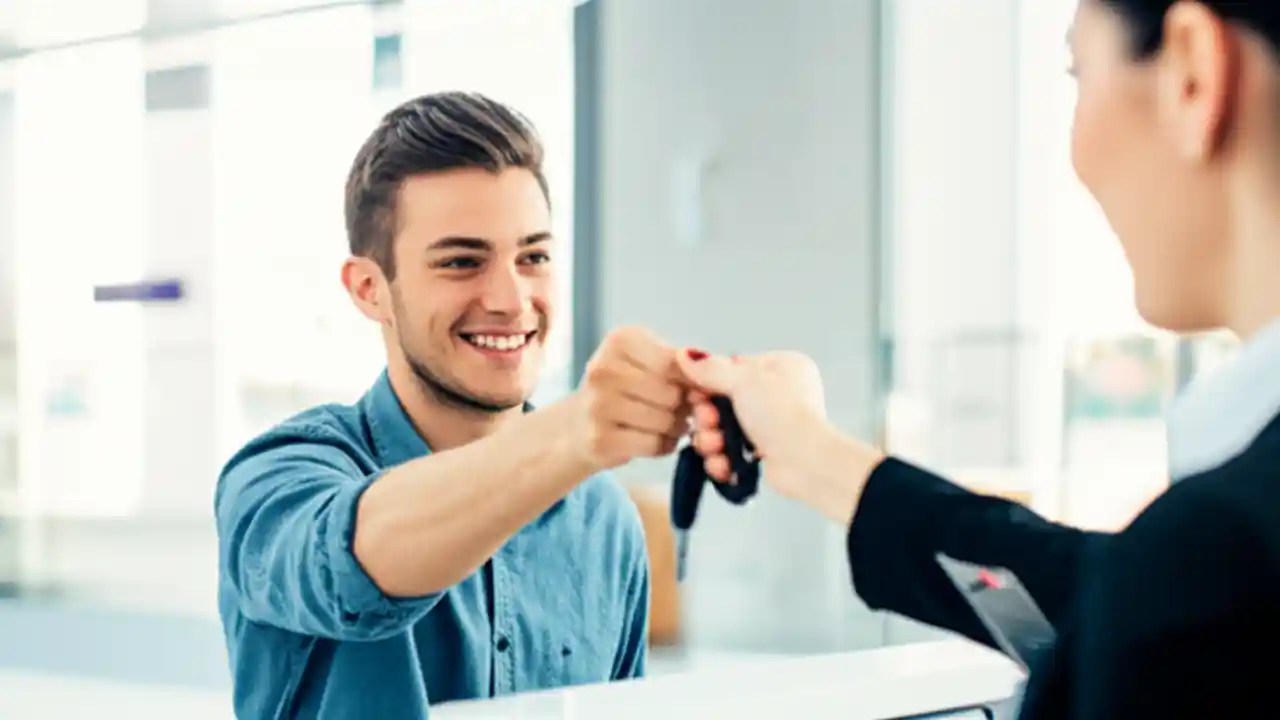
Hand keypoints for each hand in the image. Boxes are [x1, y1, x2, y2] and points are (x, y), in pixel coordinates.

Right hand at [566, 325, 688, 471]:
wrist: (580, 425)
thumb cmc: (627, 389)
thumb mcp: (650, 362)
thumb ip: (682, 363)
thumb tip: (712, 363)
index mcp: (620, 340)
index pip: (676, 363)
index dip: (692, 381)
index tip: (690, 387)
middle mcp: (603, 369)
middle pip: (672, 394)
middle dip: (684, 407)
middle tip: (676, 409)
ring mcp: (598, 405)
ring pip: (666, 421)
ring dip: (676, 428)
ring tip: (665, 423)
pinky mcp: (599, 440)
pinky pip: (655, 445)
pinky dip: (664, 445)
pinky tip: (653, 439)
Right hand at [674, 350, 826, 497]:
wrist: (805, 461)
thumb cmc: (782, 413)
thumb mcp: (744, 379)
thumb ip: (711, 368)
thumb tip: (685, 354)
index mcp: (781, 367)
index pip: (733, 369)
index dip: (711, 383)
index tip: (699, 395)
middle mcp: (778, 394)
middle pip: (723, 402)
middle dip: (708, 417)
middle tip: (709, 422)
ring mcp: (771, 425)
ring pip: (723, 429)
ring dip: (712, 440)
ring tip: (716, 446)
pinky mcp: (765, 454)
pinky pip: (731, 453)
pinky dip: (723, 460)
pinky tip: (723, 464)